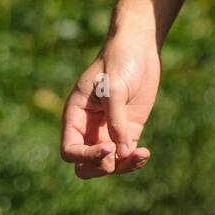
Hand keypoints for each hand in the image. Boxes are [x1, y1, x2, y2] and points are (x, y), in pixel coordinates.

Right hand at [60, 37, 160, 177]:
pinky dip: (134, 160)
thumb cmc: (119, 61)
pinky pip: (126, 157)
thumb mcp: (113, 89)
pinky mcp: (127, 131)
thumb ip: (116, 121)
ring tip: (141, 155)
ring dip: (122, 167)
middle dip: (101, 167)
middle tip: (119, 153)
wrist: (138, 47)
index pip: (70, 151)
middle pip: (85, 165)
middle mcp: (88, 128)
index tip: (109, 147)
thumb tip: (122, 154)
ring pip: (108, 165)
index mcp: (75, 116)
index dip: (86, 157)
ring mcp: (108, 131)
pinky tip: (145, 154)